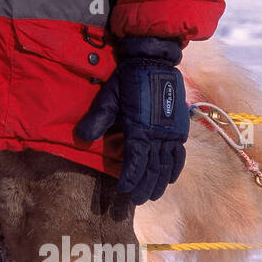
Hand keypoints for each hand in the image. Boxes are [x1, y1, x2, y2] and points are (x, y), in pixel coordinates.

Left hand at [74, 36, 187, 204]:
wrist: (155, 61)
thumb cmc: (128, 79)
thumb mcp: (109, 96)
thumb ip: (97, 119)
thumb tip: (81, 138)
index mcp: (140, 128)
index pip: (135, 161)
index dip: (130, 177)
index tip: (122, 189)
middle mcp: (159, 134)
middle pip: (153, 168)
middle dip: (144, 186)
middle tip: (136, 200)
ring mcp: (172, 132)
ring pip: (167, 164)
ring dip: (159, 182)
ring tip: (151, 196)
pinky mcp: (180, 127)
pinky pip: (180, 153)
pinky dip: (175, 168)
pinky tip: (170, 179)